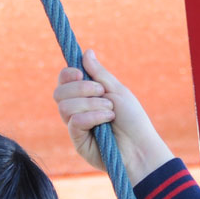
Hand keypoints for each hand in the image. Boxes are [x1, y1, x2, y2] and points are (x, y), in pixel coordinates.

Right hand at [53, 51, 174, 180]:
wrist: (140, 146)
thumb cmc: (132, 119)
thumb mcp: (116, 90)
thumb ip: (99, 74)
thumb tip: (87, 52)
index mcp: (85, 97)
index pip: (63, 82)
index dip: (67, 75)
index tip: (80, 73)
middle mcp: (77, 111)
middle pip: (59, 93)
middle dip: (81, 88)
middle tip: (102, 92)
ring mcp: (76, 127)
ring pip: (65, 107)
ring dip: (90, 104)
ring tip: (110, 111)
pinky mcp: (78, 142)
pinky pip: (74, 122)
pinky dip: (92, 117)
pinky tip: (107, 120)